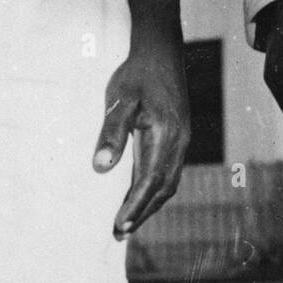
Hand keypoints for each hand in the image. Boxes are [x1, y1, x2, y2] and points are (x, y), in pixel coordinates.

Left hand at [92, 38, 189, 239]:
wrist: (161, 50)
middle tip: (119, 232)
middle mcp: (179, 141)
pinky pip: (170, 169)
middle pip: (163, 188)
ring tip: (129, 221)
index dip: (134, 206)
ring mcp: (182, 138)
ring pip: (169, 181)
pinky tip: (140, 191)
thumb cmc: (138, 73)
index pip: (150, 181)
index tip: (118, 225)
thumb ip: (111, 132)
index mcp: (165, 135)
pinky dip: (156, 188)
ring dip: (150, 203)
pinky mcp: (179, 134)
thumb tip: (100, 167)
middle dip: (142, 212)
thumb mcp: (120, 98)